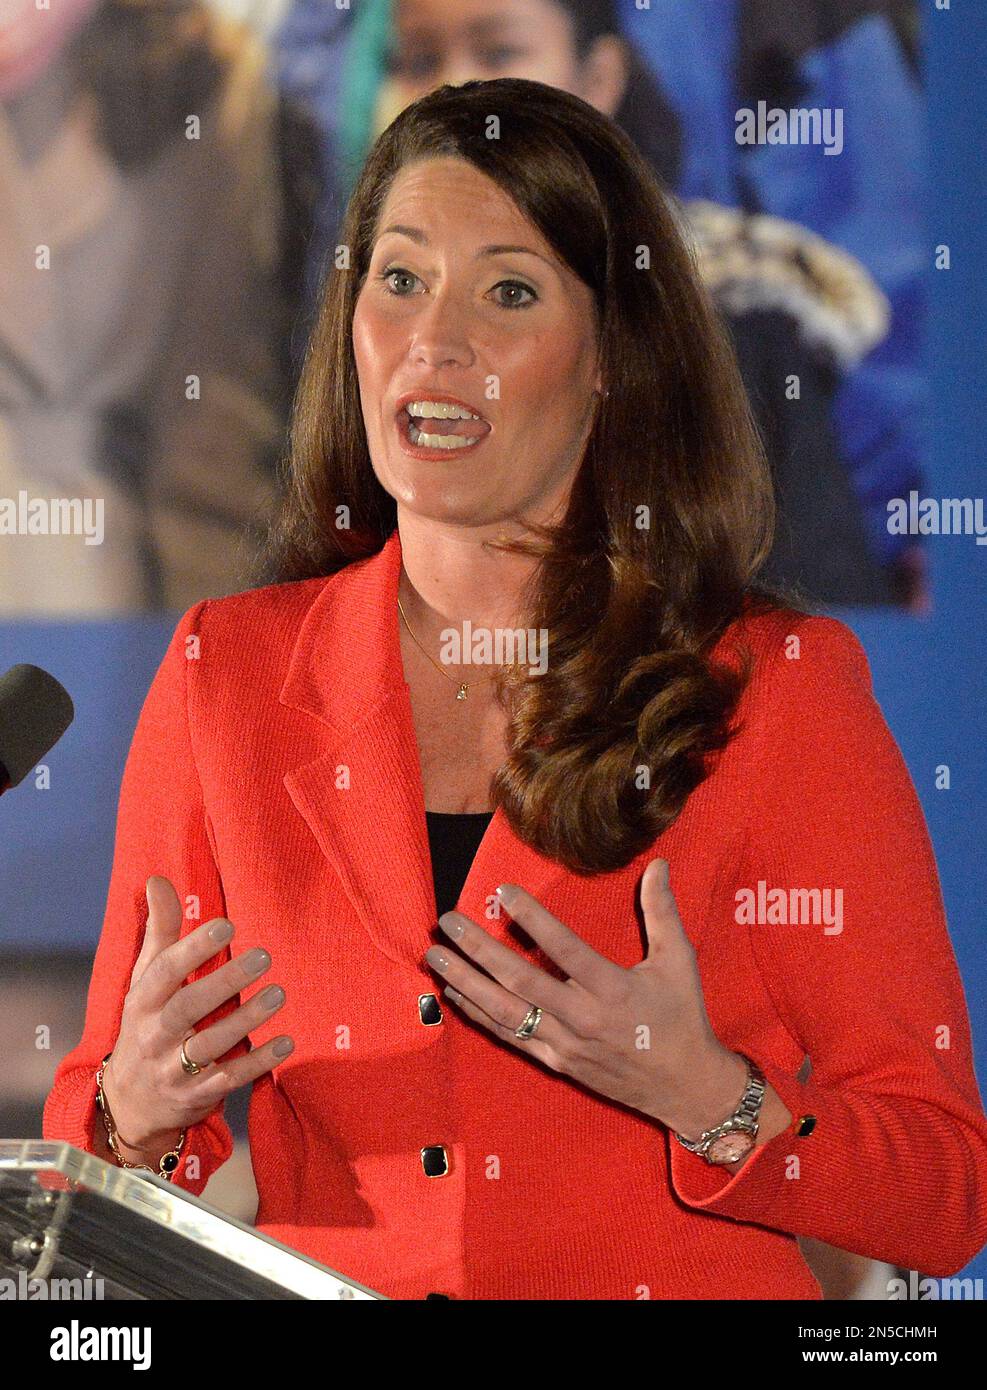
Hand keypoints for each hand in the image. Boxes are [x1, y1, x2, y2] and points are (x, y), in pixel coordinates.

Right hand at [101, 876, 292, 1150]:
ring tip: (279, 993)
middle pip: (188, 1007)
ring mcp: (174, 1068)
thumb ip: (159, 930)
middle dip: (225, 981)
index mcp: (142, 1001)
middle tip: (264, 956)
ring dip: (247, 1019)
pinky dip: (258, 1062)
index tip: (227, 924)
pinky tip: (286, 1042)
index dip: (193, 948)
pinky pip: (229, 1078)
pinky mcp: (197, 1094)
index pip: (164, 971)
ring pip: (210, 1044)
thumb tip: (158, 878)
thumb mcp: (145, 978)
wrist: (130, 1102)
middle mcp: (155, 1034)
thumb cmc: (146, 1022)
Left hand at [424, 858, 745, 1137]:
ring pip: (506, 1012)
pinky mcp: (555, 1063)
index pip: (564, 948)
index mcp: (613, 989)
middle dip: (479, 950)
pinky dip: (479, 1015)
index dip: (532, 919)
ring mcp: (565, 1044)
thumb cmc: (681, 1017)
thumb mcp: (678, 961)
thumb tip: (657, 864)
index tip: (502, 892)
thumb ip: (662, 911)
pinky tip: (454, 994)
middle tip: (448, 921)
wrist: (685, 1088)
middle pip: (521, 981)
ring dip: (466, 982)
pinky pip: (510, 1037)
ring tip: (435, 955)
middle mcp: (583, 1018)